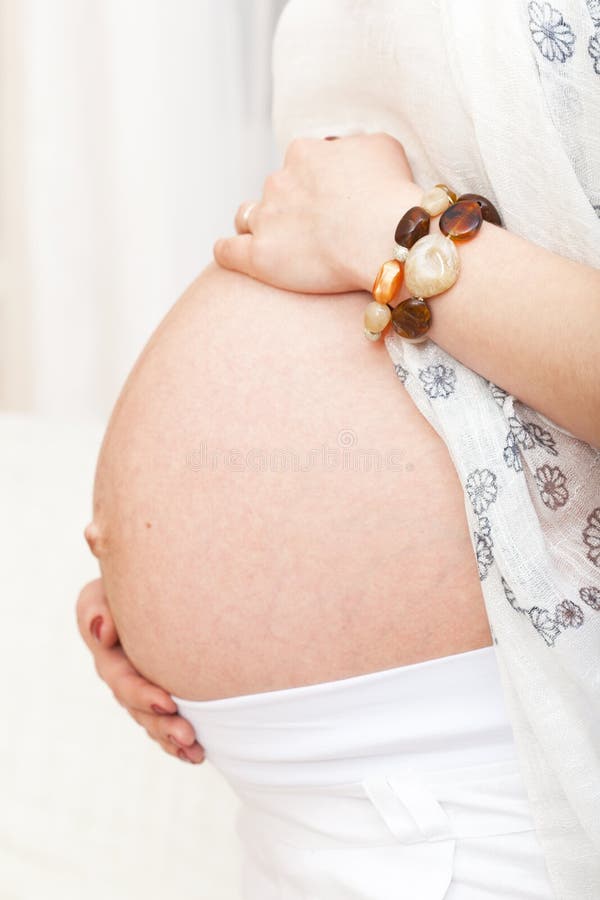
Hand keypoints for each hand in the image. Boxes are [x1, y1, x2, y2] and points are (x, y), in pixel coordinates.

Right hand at [76, 578, 204, 763]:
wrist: (157, 575)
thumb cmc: (133, 573)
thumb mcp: (109, 581)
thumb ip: (99, 604)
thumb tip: (104, 629)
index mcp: (104, 641)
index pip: (119, 675)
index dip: (141, 693)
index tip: (169, 701)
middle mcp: (118, 667)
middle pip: (136, 704)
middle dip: (160, 722)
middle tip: (187, 732)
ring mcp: (138, 680)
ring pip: (150, 717)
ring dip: (170, 737)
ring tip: (195, 749)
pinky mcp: (158, 687)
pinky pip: (163, 720)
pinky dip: (177, 741)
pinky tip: (197, 754)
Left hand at [213, 132, 420, 294]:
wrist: (383, 233)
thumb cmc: (391, 193)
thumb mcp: (382, 148)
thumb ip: (357, 146)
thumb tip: (350, 151)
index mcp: (304, 153)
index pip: (299, 163)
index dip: (313, 182)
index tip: (330, 200)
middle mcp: (279, 181)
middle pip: (274, 191)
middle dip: (288, 205)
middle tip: (314, 228)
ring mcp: (267, 218)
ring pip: (247, 215)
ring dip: (255, 223)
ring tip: (273, 241)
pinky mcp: (259, 255)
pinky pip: (228, 251)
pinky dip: (227, 251)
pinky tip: (230, 255)